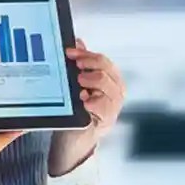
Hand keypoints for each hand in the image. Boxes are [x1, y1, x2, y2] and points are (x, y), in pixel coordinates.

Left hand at [50, 38, 125, 173]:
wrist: (71, 141)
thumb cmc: (73, 112)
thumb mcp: (73, 86)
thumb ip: (78, 66)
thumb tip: (77, 42)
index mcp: (108, 81)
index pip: (103, 61)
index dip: (87, 54)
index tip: (70, 52)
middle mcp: (114, 93)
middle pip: (109, 71)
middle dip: (91, 65)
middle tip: (76, 68)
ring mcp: (112, 108)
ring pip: (110, 87)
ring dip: (94, 82)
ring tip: (80, 84)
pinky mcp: (105, 123)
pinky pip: (104, 109)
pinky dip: (94, 103)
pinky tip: (84, 102)